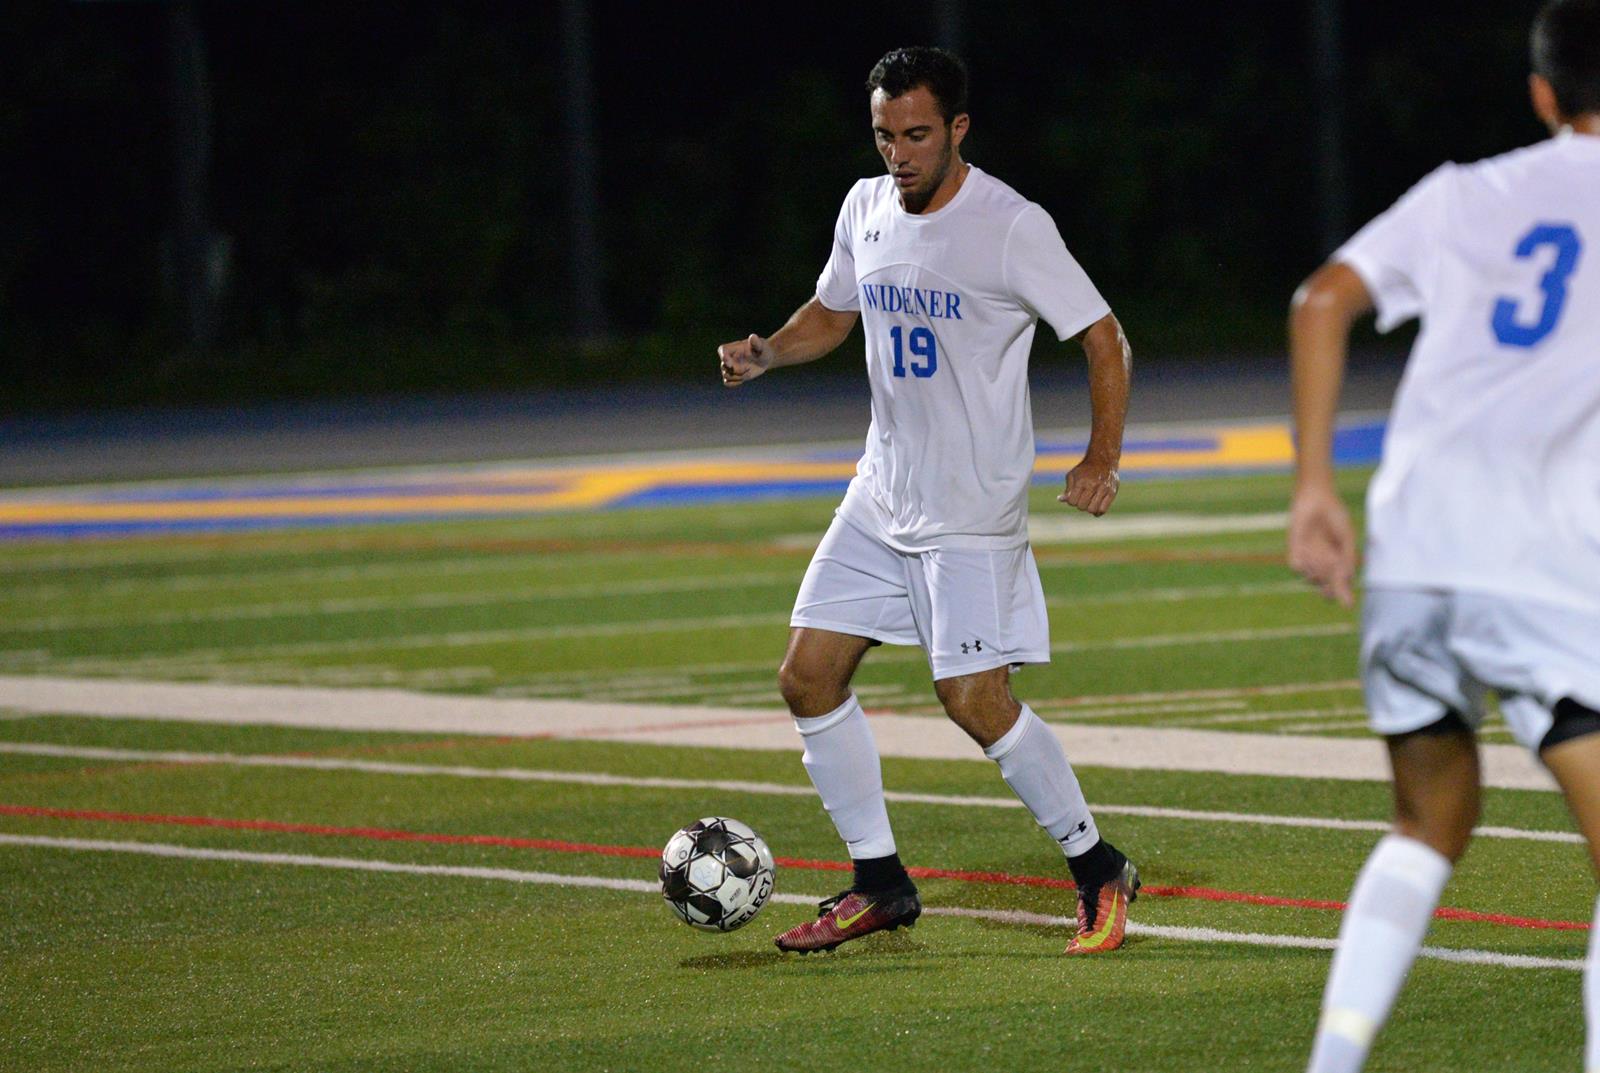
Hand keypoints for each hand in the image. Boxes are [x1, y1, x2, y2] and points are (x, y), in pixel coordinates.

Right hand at [717, 334, 772, 386]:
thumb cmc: (762, 349)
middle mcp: (729, 358)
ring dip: (738, 377)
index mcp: (733, 348)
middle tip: (748, 369)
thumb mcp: (761, 346)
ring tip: (748, 372)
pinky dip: (735, 383)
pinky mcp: (733, 376)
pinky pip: (727, 383)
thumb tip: (752, 337)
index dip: (723, 357)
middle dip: (735, 371)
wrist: (764, 359)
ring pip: (726, 376)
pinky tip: (744, 378)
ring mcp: (730, 368)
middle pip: (723, 366)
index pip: (722, 350)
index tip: (730, 364)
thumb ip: (756, 342)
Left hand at [1059, 457, 1118, 515]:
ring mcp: (1104, 489)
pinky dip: (1098, 512)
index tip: (1074, 496)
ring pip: (1093, 510)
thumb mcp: (1073, 475)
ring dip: (1089, 509)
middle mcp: (1093, 485)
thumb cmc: (1085, 469)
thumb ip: (1067, 489)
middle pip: (1082, 507)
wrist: (1103, 459)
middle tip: (1082, 498)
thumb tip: (1060, 500)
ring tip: (1089, 502)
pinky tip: (1096, 507)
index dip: (1071, 501)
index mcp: (1081, 481)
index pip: (1072, 502)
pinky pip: (1103, 509)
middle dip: (1080, 505)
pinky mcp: (1112, 492)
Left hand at [1287, 482, 1356, 606]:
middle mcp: (1324, 564)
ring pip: (1312, 578)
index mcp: (1340, 562)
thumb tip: (1347, 580)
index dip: (1344, 595)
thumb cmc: (1335, 517)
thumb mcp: (1346, 538)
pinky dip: (1303, 564)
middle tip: (1331, 587)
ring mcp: (1309, 559)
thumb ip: (1347, 558)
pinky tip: (1308, 552)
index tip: (1347, 605)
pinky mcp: (1295, 552)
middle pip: (1326, 587)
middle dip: (1329, 589)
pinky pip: (1297, 567)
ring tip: (1322, 556)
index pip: (1341, 585)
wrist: (1316, 500)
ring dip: (1317, 572)